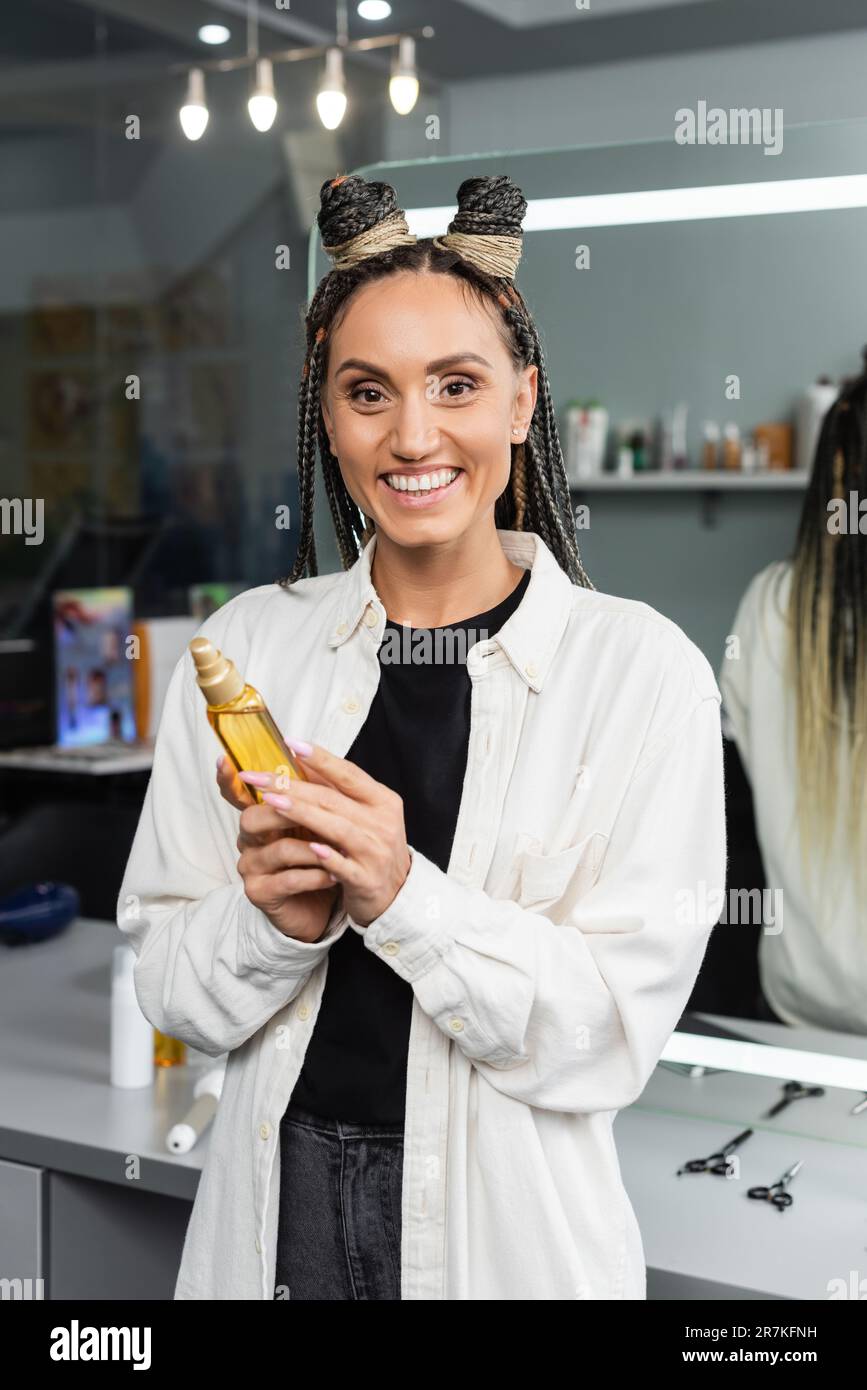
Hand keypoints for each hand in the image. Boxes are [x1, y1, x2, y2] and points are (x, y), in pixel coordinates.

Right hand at [215, 755, 339, 942]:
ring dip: (311, 849)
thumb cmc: (318, 858)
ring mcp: (252, 868)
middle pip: (253, 818)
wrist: (321, 907)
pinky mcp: (261, 894)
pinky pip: (287, 880)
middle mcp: (250, 840)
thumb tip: (309, 755)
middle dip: (286, 813)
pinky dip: (314, 876)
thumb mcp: (316, 823)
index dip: (228, 779)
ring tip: (338, 850)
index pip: (238, 794)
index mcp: (261, 817)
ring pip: (277, 849)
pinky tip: (333, 875)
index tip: (223, 760)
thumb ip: (310, 795)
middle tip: (320, 814)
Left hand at [238, 739, 411, 928]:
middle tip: (260, 777)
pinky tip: (309, 847)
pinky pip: (343, 865)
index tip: (291, 743)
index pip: (348, 774)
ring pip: (335, 828)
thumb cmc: (373, 848)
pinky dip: (327, 856)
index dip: (320, 758)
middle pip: (333, 799)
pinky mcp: (366, 879)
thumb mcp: (365, 814)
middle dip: (293, 786)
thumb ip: (337, 791)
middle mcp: (383, 823)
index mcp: (383, 801)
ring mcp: (376, 851)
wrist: (397, 895)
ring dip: (302, 813)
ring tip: (271, 802)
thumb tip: (300, 759)